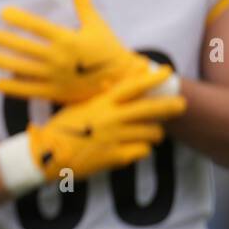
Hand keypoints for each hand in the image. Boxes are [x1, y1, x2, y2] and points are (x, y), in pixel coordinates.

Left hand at [0, 0, 157, 102]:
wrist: (124, 81)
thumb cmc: (108, 49)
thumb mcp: (97, 25)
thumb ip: (83, 4)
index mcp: (68, 39)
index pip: (37, 26)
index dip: (19, 19)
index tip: (4, 13)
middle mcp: (60, 58)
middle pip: (25, 48)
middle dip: (6, 40)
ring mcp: (56, 77)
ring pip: (24, 69)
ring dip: (4, 63)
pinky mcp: (56, 93)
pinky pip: (29, 90)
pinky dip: (13, 87)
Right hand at [25, 64, 186, 180]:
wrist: (47, 155)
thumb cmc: (62, 128)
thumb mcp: (79, 107)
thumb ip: (102, 99)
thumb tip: (115, 88)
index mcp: (102, 103)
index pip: (133, 87)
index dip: (152, 78)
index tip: (168, 72)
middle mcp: (112, 118)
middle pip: (150, 109)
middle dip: (170, 106)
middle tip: (181, 104)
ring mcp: (116, 138)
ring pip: (151, 132)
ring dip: (154, 132)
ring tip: (153, 133)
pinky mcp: (116, 156)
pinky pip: (142, 151)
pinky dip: (142, 149)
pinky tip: (134, 148)